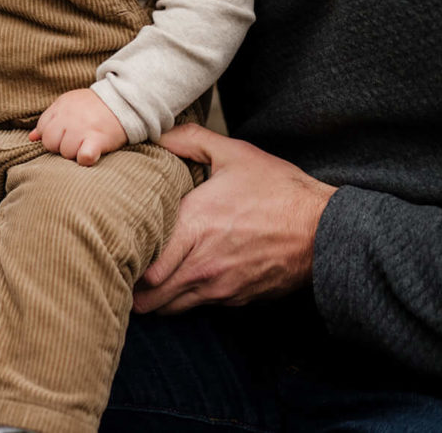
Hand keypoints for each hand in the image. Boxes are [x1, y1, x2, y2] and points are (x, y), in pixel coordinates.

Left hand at [30, 87, 126, 165]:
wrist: (123, 99)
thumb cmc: (94, 106)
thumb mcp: (68, 105)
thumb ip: (48, 119)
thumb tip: (32, 137)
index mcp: (60, 108)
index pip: (43, 130)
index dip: (53, 136)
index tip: (66, 134)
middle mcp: (68, 117)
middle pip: (50, 144)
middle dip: (61, 146)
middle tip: (77, 141)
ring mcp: (82, 128)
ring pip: (66, 153)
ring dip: (76, 153)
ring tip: (88, 143)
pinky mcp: (97, 139)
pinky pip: (83, 157)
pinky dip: (86, 159)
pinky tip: (92, 152)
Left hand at [133, 125, 336, 312]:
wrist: (324, 230)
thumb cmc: (278, 189)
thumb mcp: (233, 153)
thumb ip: (189, 140)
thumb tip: (156, 132)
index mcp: (195, 226)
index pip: (144, 265)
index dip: (125, 261)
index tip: (117, 248)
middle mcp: (202, 263)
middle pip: (150, 297)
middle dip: (133, 289)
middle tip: (122, 271)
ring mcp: (220, 287)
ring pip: (171, 308)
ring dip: (156, 299)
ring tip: (146, 281)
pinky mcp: (237, 300)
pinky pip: (199, 307)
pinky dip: (184, 299)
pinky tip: (182, 281)